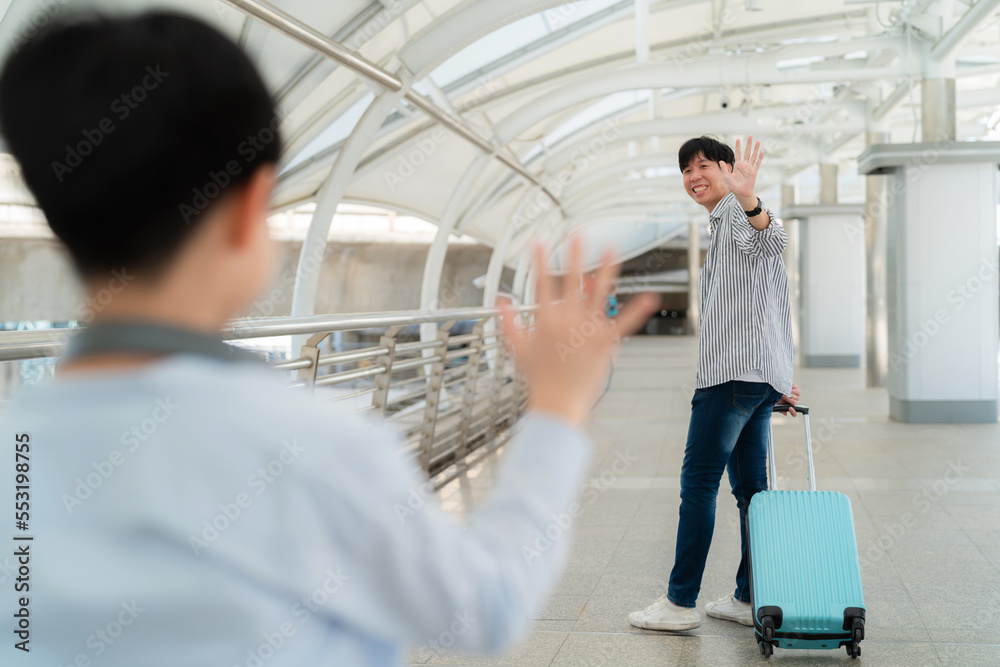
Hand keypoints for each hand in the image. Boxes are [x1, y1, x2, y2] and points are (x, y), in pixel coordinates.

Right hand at [497, 239, 659, 425]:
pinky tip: (650, 297)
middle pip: (571, 281)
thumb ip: (508, 321)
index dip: (539, 261)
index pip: (541, 283)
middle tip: (578, 235)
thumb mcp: (517, 348)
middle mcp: (567, 320)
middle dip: (574, 255)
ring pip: (598, 293)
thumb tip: (501, 301)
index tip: (539, 242)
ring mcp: (586, 330)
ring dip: (606, 270)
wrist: (557, 403)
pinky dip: (637, 311)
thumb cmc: (537, 379)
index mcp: (545, 320)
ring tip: (612, 250)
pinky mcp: (604, 342)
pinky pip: (623, 323)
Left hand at [721, 135, 763, 200]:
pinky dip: (760, 157)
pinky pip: (758, 163)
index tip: (738, 139)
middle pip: (747, 152)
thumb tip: (720, 161)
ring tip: (758, 141)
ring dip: (756, 149)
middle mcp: (744, 165)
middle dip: (748, 144)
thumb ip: (724, 169)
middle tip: (750, 136)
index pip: (738, 153)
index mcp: (737, 165)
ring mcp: (750, 168)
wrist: (740, 193)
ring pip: (753, 156)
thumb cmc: (733, 186)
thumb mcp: (726, 177)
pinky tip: (762, 151)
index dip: (738, 146)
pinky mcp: (754, 171)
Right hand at [776, 382, 799, 416]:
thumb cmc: (777, 395)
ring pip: (796, 398)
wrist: (777, 386)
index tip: (790, 408)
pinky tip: (788, 389)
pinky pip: (797, 392)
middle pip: (794, 403)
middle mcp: (794, 402)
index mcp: (789, 407)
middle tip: (783, 396)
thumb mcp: (776, 403)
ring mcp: (797, 397)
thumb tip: (785, 414)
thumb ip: (780, 409)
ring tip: (784, 392)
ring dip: (789, 395)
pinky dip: (791, 390)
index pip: (794, 413)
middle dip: (788, 399)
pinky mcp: (798, 391)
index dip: (793, 412)